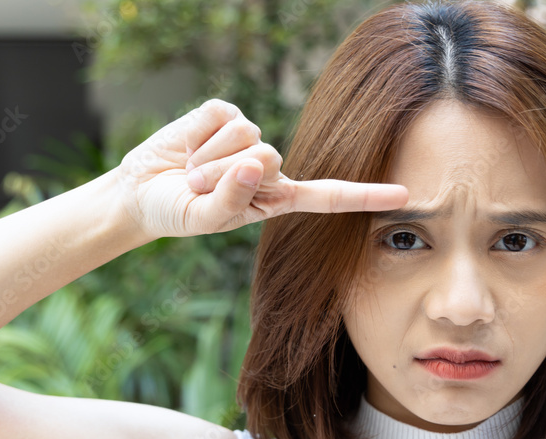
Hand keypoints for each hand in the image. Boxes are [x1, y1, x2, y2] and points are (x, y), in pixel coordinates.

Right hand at [112, 98, 407, 238]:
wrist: (140, 192)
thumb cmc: (177, 212)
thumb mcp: (203, 218)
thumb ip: (230, 199)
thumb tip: (257, 161)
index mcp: (275, 198)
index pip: (327, 196)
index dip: (364, 195)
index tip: (405, 195)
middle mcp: (269, 166)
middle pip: (272, 159)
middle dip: (227, 176)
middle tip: (198, 188)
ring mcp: (248, 137)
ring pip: (248, 138)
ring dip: (210, 160)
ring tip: (191, 171)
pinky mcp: (225, 113)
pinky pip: (224, 119)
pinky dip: (199, 138)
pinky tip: (187, 147)